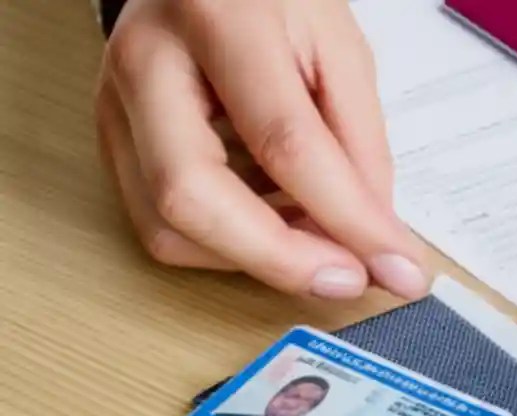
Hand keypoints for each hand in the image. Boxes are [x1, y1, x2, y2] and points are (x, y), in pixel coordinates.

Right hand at [95, 0, 430, 299]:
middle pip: (191, 196)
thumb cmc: (276, 0)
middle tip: (349, 280)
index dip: (345, 219)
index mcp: (219, 20)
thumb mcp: (341, 49)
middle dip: (280, 259)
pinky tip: (279, 226)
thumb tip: (374, 238)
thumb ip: (362, 144)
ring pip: (168, 226)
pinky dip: (230, 245)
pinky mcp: (111, 139)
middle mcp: (146, 62)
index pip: (283, 141)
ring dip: (257, 257)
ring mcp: (116, 104)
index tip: (398, 268)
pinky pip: (160, 223)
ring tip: (322, 245)